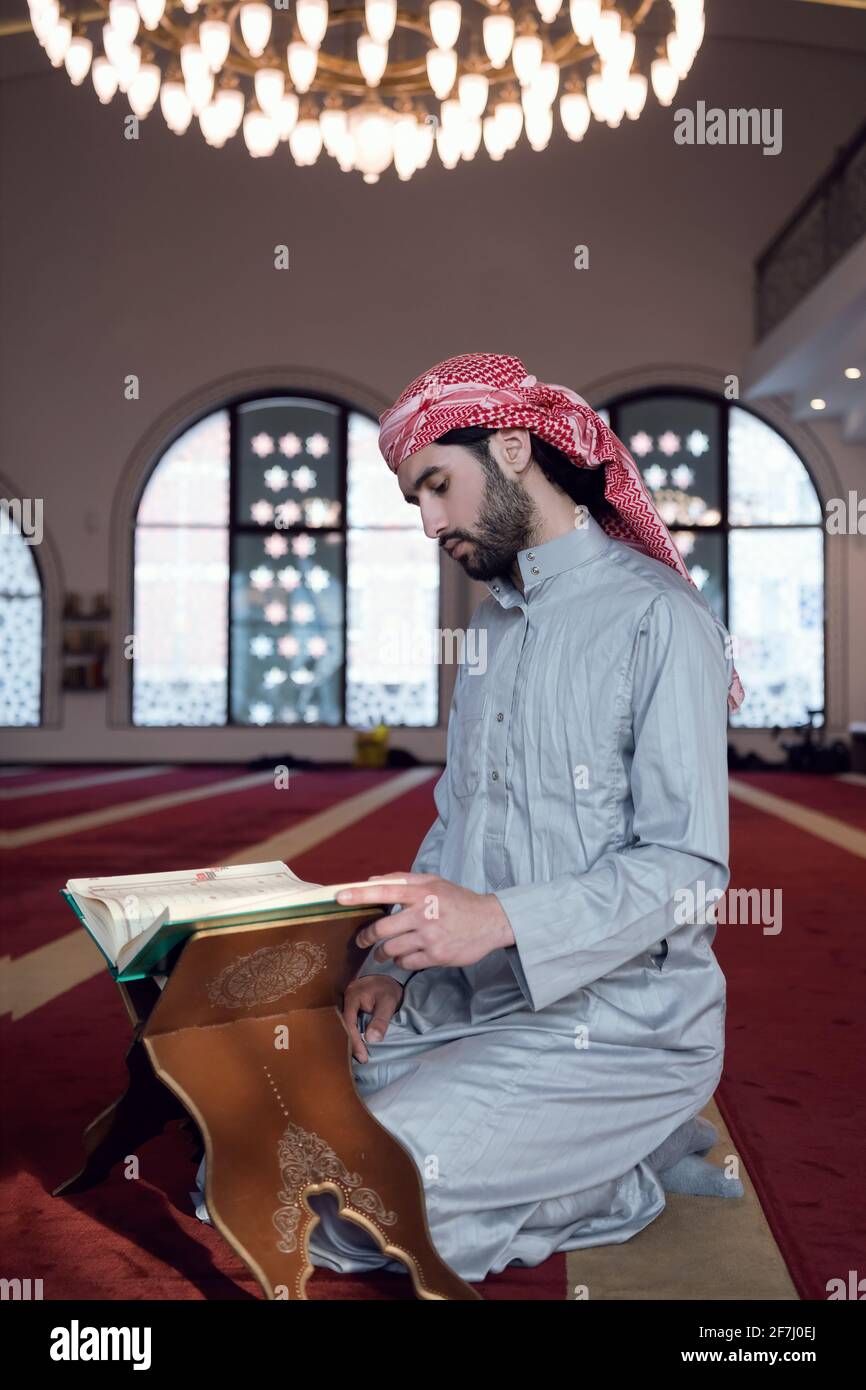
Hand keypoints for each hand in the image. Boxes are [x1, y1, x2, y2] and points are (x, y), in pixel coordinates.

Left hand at [337, 872, 514, 971]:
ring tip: (383, 951)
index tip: (338, 897)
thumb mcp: (434, 882)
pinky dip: (401, 962)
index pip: (383, 891)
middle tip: (361, 940)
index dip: (358, 895)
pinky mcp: (437, 956)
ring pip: (391, 949)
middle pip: (381, 930)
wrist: (490, 921)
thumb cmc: (458, 900)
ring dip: (383, 952)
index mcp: (422, 892)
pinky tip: (406, 956)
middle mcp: (424, 914)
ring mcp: (430, 937)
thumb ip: (402, 880)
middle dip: (366, 938)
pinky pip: (407, 963)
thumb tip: (371, 881)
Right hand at [342, 973, 403, 1063]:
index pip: (348, 1023)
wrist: (388, 979)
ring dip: (348, 1041)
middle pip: (341, 1026)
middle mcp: (344, 1000)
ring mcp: (344, 1004)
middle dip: (348, 1044)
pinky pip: (346, 1024)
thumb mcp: (389, 1002)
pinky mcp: (348, 1009)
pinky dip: (351, 1035)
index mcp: (352, 996)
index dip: (354, 1041)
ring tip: (358, 1057)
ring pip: (342, 1026)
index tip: (363, 1057)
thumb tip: (371, 1039)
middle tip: (359, 1060)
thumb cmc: (388, 989)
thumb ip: (381, 1020)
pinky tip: (357, 1046)